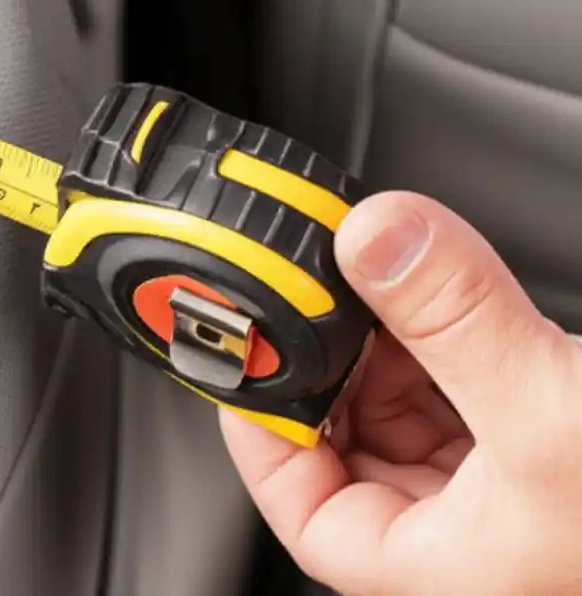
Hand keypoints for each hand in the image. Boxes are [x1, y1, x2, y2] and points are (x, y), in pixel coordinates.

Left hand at [221, 191, 581, 593]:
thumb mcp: (553, 411)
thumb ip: (456, 317)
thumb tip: (376, 235)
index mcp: (435, 570)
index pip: (300, 508)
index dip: (260, 429)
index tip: (247, 354)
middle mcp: (466, 544)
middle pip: (355, 449)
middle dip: (343, 365)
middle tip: (328, 292)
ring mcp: (514, 504)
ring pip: (417, 420)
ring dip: (402, 349)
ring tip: (394, 285)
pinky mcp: (558, 461)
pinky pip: (480, 404)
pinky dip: (462, 351)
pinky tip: (463, 306)